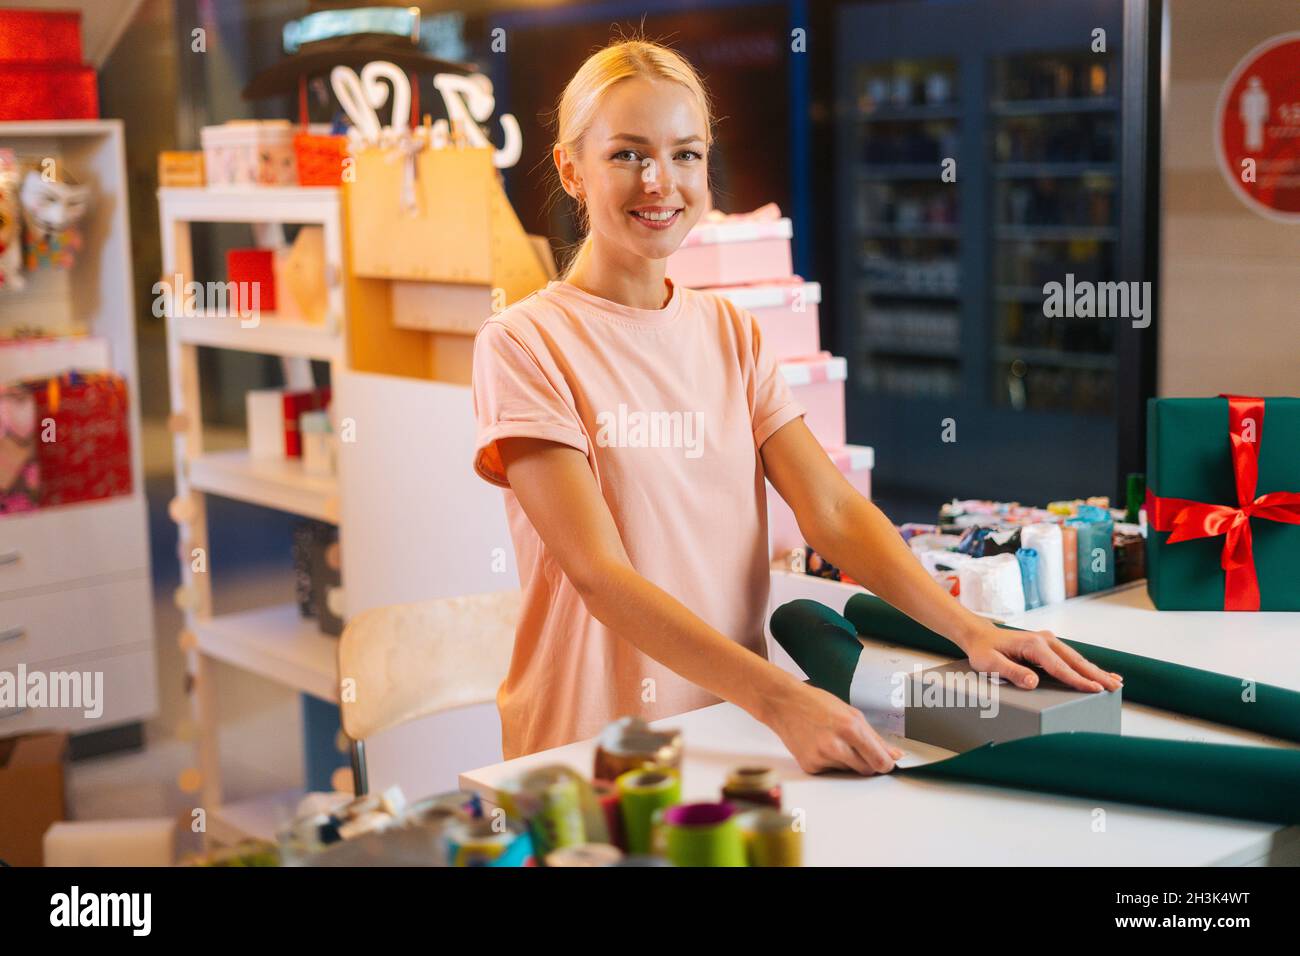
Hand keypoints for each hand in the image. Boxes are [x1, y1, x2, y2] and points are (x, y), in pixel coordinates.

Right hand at [764, 680, 901, 775]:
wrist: (784, 704)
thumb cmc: (817, 704)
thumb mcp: (851, 713)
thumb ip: (875, 737)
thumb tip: (894, 755)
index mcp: (850, 728)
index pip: (879, 761)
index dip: (886, 764)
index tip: (886, 763)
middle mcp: (835, 745)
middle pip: (866, 770)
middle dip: (867, 762)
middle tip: (856, 747)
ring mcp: (821, 757)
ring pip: (848, 771)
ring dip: (847, 761)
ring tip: (832, 741)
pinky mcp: (810, 766)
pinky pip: (831, 772)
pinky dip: (830, 763)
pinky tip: (821, 746)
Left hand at [959, 621, 1122, 692]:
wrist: (980, 635)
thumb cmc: (983, 651)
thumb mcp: (990, 663)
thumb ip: (1011, 672)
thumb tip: (1033, 682)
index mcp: (1033, 645)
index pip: (1060, 667)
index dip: (1078, 680)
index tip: (1095, 689)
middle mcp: (1045, 640)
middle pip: (1075, 661)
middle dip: (1096, 675)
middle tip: (1116, 687)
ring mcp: (1048, 641)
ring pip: (1077, 659)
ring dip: (1096, 671)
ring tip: (1116, 682)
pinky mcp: (1049, 645)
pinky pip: (1070, 658)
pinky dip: (1086, 667)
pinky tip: (1099, 673)